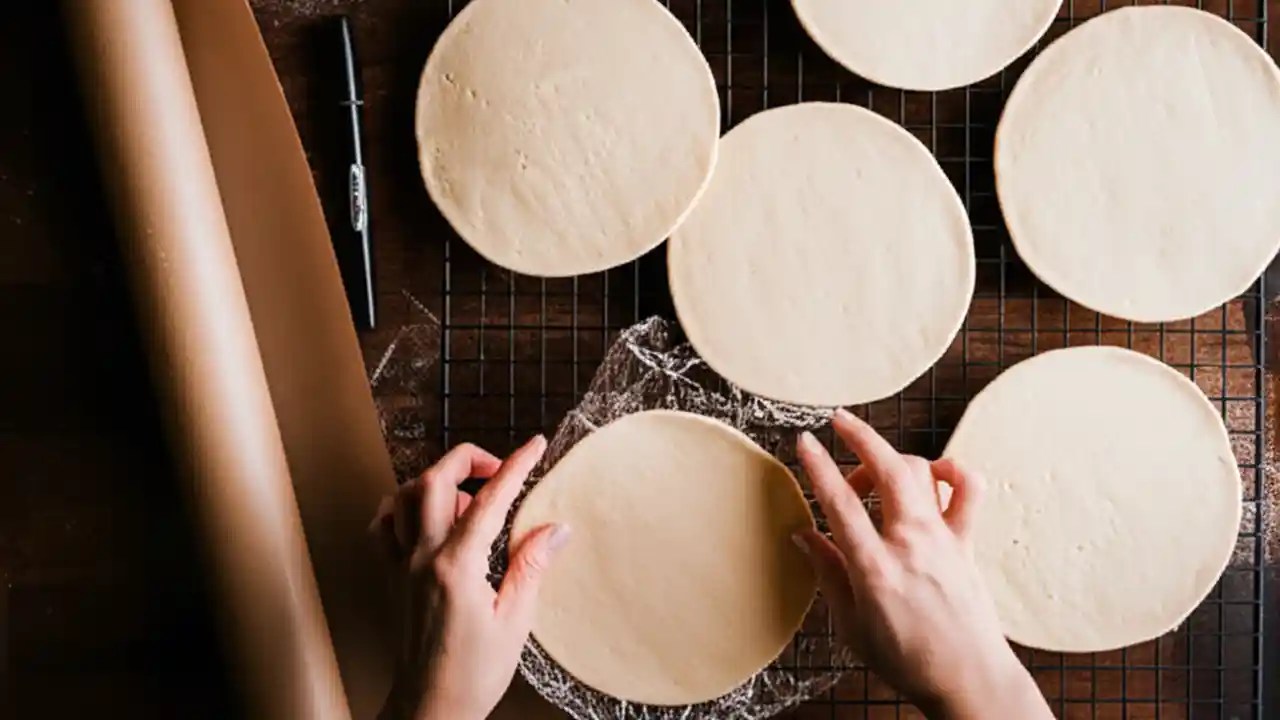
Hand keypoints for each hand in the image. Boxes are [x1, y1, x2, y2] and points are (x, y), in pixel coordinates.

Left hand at [370, 437, 570, 719]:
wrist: (430, 707)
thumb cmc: (474, 673)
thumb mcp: (515, 620)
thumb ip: (531, 566)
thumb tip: (555, 528)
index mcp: (457, 566)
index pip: (488, 500)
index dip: (515, 467)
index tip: (534, 446)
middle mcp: (421, 558)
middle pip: (433, 480)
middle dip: (469, 460)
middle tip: (498, 469)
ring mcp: (399, 565)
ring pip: (403, 496)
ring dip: (435, 481)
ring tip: (466, 497)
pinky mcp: (389, 577)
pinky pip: (383, 526)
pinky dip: (401, 507)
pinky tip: (425, 516)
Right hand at [793, 409, 1050, 719]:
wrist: (969, 680)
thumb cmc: (908, 661)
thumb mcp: (852, 625)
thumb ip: (828, 573)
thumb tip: (804, 535)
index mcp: (876, 570)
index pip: (840, 504)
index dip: (818, 467)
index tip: (804, 441)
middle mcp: (912, 546)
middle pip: (888, 470)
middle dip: (860, 436)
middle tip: (838, 421)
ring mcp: (945, 540)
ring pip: (922, 471)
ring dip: (892, 458)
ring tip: (872, 474)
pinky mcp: (967, 542)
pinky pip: (968, 489)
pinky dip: (952, 470)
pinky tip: (933, 475)